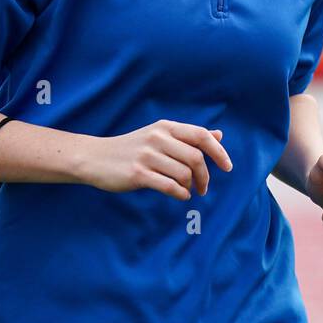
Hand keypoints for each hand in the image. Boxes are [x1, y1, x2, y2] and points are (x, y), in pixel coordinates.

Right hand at [77, 119, 231, 200]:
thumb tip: (218, 135)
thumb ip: (188, 136)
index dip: (219, 151)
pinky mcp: (138, 173)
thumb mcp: (159, 135)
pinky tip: (180, 195)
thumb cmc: (131, 148)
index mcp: (165, 127)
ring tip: (186, 190)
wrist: (94, 157)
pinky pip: (170, 186)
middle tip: (203, 188)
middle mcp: (158, 138)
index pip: (201, 135)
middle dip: (205, 176)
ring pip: (184, 174)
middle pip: (196, 158)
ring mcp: (147, 156)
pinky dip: (180, 193)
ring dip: (191, 186)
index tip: (228, 167)